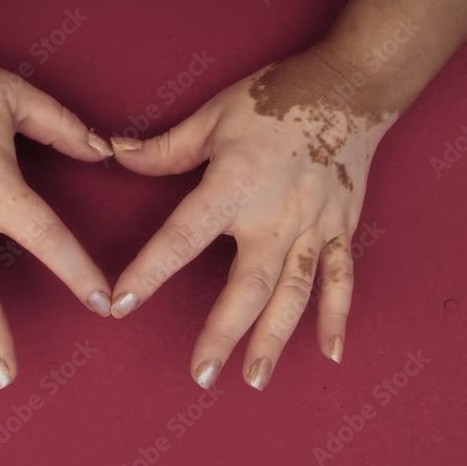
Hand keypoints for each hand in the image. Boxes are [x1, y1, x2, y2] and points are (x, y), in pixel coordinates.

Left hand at [109, 46, 398, 389]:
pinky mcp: (342, 228)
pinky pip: (341, 278)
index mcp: (236, 183)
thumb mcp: (214, 115)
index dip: (150, 271)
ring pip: (294, 292)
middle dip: (223, 331)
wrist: (349, 87)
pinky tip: (331, 353)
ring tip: (255, 378)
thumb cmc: (275, 98)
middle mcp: (276, 213)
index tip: (122, 304)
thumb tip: (117, 155)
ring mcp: (314, 225)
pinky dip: (338, 315)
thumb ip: (166, 147)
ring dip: (275, 337)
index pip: (182, 235)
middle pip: (247, 283)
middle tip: (201, 375)